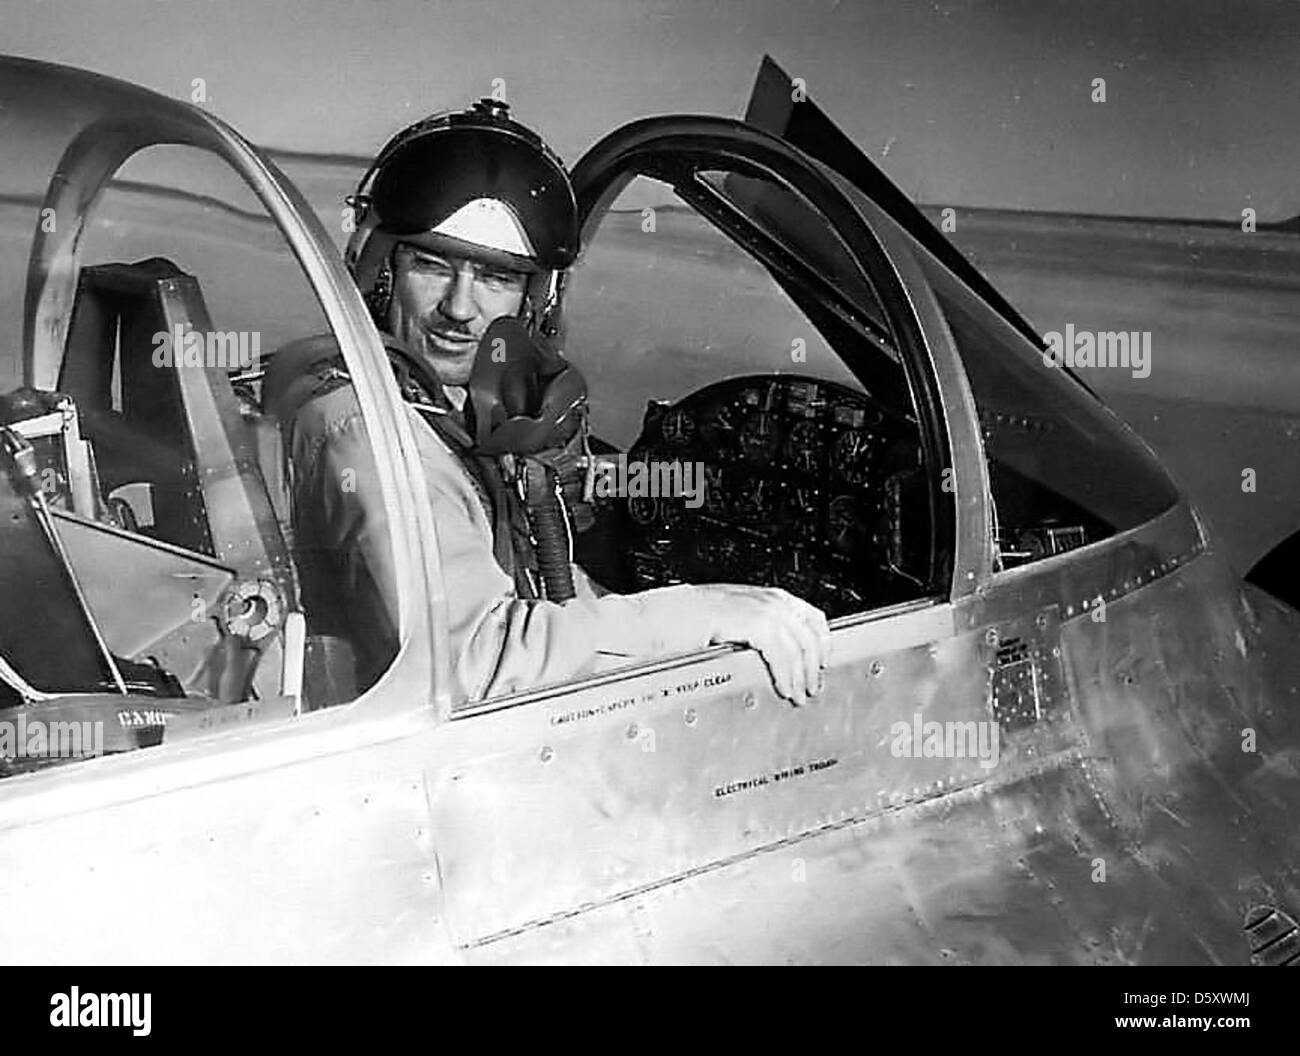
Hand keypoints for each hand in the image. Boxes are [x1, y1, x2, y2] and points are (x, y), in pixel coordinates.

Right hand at [695, 584, 831, 705]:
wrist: (660, 616)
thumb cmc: (685, 620)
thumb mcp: (730, 620)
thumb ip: (753, 630)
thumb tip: (773, 654)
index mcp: (767, 597)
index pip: (812, 616)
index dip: (822, 643)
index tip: (822, 664)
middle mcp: (769, 600)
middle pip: (810, 635)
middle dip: (813, 666)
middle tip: (812, 688)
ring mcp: (763, 609)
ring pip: (799, 647)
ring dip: (802, 675)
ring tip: (799, 695)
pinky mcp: (753, 624)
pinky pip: (781, 655)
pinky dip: (785, 675)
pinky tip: (784, 688)